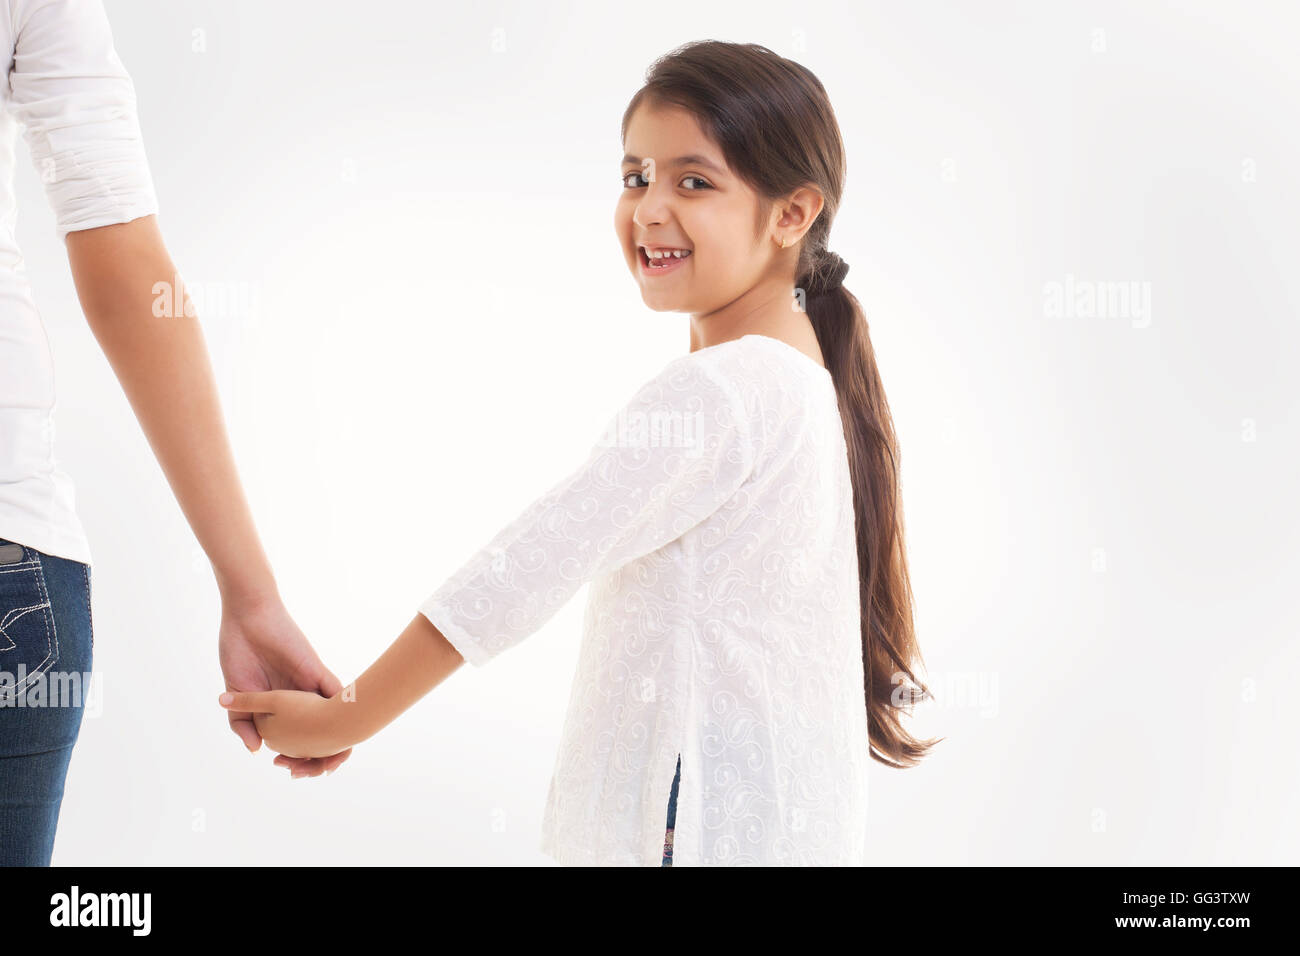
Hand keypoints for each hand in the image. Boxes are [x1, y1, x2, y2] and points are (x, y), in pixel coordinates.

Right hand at [218, 595, 351, 777]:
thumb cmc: (238, 653)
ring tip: (340, 756)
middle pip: (318, 728)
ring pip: (331, 713)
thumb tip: (255, 751)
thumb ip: (242, 723)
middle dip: (323, 751)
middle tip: (324, 771)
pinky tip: (351, 725)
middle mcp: (298, 697)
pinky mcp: (316, 670)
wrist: (247, 619)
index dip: (299, 754)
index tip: (296, 773)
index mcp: (279, 705)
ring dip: (338, 733)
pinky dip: (344, 707)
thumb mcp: (235, 694)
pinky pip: (336, 690)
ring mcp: (309, 684)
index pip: (295, 734)